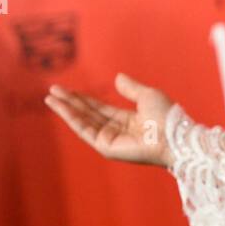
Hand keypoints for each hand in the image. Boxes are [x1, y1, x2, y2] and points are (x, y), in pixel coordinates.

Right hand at [44, 73, 176, 167]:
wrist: (174, 135)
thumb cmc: (167, 117)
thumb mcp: (147, 96)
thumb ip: (131, 88)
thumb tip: (117, 77)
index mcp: (128, 120)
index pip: (100, 109)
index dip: (83, 99)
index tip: (66, 89)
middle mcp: (117, 131)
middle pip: (88, 114)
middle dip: (70, 102)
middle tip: (52, 90)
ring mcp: (111, 141)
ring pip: (83, 122)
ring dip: (66, 110)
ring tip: (50, 98)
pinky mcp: (106, 148)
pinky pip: (86, 131)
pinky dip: (72, 119)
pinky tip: (62, 107)